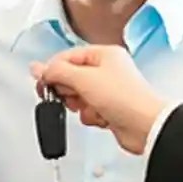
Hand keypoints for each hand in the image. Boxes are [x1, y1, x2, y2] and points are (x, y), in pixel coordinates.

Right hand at [29, 45, 166, 154]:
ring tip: (92, 107)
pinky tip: (101, 117)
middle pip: (71, 77)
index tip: (44, 83)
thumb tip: (37, 68)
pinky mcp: (109, 108)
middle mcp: (107, 70)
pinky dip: (91, 116)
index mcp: (104, 54)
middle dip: (69, 90)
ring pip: (78, 96)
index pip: (68, 57)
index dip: (54, 70)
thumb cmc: (125, 99)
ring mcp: (108, 90)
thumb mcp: (84, 80)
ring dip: (80, 106)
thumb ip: (57, 72)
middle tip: (72, 96)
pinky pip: (88, 110)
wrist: (145, 127)